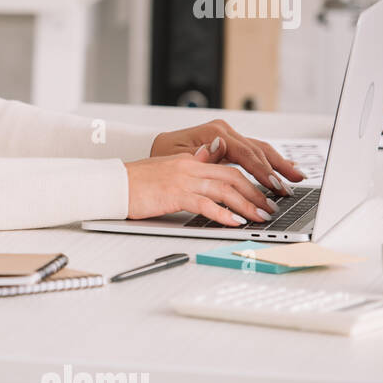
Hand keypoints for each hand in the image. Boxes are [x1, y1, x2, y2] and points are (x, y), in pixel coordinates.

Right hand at [125, 143, 282, 225]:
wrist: (112, 184)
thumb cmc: (134, 182)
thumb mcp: (167, 169)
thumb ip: (190, 166)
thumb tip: (209, 163)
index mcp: (189, 160)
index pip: (227, 166)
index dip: (250, 179)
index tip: (263, 192)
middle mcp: (189, 166)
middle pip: (233, 176)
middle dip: (256, 192)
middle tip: (270, 207)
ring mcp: (183, 179)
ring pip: (224, 190)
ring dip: (246, 204)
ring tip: (260, 217)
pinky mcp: (174, 194)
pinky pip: (205, 204)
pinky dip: (223, 214)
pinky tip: (234, 222)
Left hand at [149, 119, 305, 194]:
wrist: (158, 151)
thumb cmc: (164, 156)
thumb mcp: (177, 158)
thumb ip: (202, 155)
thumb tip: (220, 146)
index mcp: (214, 133)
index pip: (245, 153)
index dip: (261, 170)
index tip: (273, 185)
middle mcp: (224, 132)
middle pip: (257, 150)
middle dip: (276, 170)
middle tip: (290, 186)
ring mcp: (229, 137)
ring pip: (260, 150)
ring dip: (279, 164)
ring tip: (296, 178)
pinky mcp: (231, 144)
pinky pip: (255, 152)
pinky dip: (271, 161)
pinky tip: (286, 168)